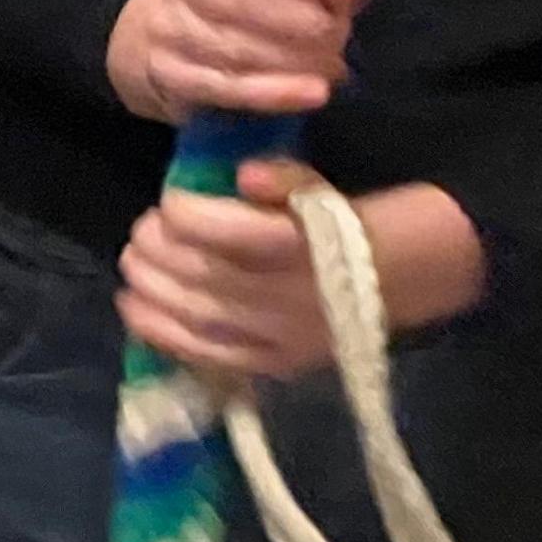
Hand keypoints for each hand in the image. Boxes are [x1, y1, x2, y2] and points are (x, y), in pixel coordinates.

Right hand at [107, 0, 376, 122]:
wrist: (184, 49)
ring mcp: (168, 28)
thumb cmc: (260, 4)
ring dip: (290, 59)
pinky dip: (274, 91)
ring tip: (329, 66)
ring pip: (230, 46)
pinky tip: (311, 93)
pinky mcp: (170, 75)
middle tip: (334, 35)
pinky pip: (224, 86)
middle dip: (294, 20)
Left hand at [116, 161, 486, 383]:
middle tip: (140, 232)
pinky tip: (134, 309)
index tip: (168, 202)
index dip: (185, 216)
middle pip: (205, 278)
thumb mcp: (324, 189)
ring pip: (200, 318)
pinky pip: (211, 356)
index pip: (230, 234)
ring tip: (132, 267)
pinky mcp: (278, 365)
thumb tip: (245, 175)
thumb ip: (284, 179)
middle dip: (158, 253)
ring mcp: (285, 339)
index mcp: (308, 248)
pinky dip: (164, 334)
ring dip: (151, 292)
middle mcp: (295, 299)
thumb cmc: (353, 224)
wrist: (410, 278)